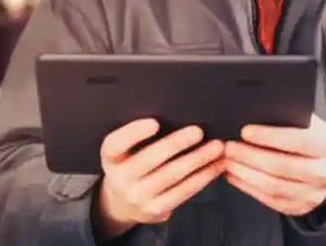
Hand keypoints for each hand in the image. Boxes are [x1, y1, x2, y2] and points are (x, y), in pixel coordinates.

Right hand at [93, 119, 226, 240]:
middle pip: (149, 159)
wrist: (122, 204)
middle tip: (198, 131)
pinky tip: (215, 166)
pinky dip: (202, 177)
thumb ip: (138, 138)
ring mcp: (138, 196)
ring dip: (197, 160)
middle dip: (176, 144)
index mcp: (110, 158)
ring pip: (172, 175)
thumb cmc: (129, 166)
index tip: (154, 122)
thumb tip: (174, 116)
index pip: (115, 144)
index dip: (134, 133)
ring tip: (216, 148)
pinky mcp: (156, 210)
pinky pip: (183, 191)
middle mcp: (120, 179)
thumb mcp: (123, 152)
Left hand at [223, 114, 325, 216]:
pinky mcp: (298, 207)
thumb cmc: (310, 139)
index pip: (298, 141)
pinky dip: (247, 186)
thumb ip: (286, 119)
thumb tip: (253, 114)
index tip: (245, 131)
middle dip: (250, 156)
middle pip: (281, 166)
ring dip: (245, 173)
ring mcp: (311, 194)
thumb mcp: (307, 124)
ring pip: (273, 186)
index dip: (269, 136)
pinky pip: (269, 199)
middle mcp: (323, 173)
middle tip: (229, 147)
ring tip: (227, 160)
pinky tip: (233, 174)